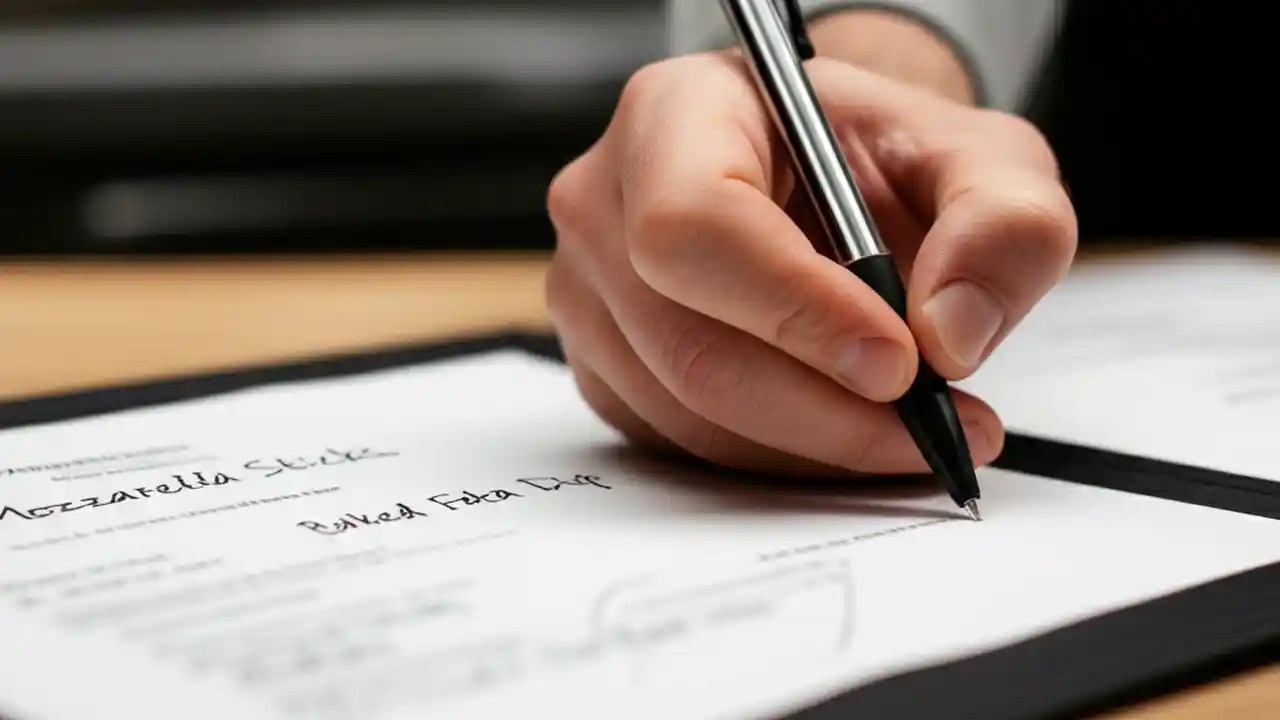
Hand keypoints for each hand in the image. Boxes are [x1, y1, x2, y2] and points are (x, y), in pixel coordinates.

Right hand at [545, 51, 1075, 476]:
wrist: (833, 185)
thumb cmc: (882, 159)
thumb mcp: (983, 158)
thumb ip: (1002, 222)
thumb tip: (949, 334)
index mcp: (678, 113)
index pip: (698, 221)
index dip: (793, 307)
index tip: (898, 362)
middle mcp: (608, 202)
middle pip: (689, 343)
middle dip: (826, 410)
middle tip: (935, 428)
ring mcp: (590, 292)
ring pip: (688, 410)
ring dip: (814, 446)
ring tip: (915, 430)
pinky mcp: (604, 365)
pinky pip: (680, 443)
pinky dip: (777, 458)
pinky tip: (843, 428)